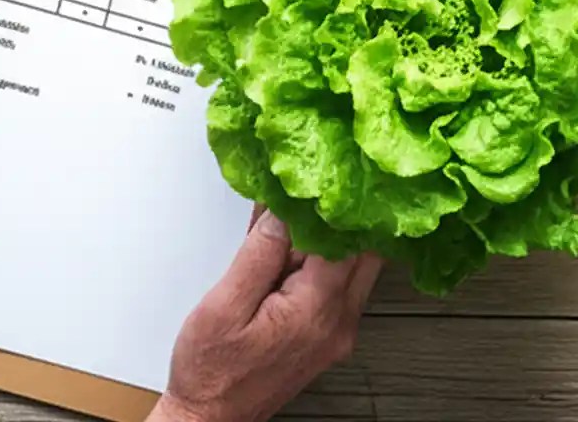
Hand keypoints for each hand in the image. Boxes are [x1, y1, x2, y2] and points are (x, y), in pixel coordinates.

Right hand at [147, 209, 382, 421]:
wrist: (212, 419)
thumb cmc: (211, 371)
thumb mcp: (224, 307)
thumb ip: (258, 255)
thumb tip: (283, 213)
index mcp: (315, 310)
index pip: (347, 241)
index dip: (331, 208)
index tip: (317, 179)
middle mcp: (339, 321)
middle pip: (366, 252)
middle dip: (343, 220)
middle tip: (314, 193)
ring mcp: (339, 330)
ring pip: (358, 267)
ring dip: (334, 240)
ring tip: (296, 217)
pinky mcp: (331, 335)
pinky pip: (341, 285)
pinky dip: (324, 262)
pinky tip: (292, 248)